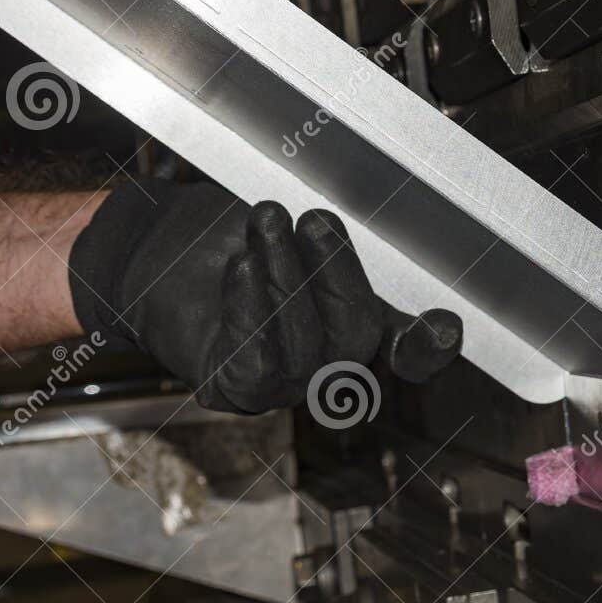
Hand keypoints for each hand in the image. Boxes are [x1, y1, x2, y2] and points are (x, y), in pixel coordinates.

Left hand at [68, 179, 462, 413]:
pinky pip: (256, 361)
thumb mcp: (299, 224)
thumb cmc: (236, 232)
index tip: (444, 326)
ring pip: (306, 348)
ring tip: (263, 223)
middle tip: (313, 219)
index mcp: (358, 325)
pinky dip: (250, 309)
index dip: (427, 346)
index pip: (408, 351)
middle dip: (338, 274)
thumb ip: (344, 237)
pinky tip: (241, 269)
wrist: (158, 245)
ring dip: (284, 277)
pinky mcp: (234, 387)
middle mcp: (328, 366)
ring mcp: (283, 383)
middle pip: (357, 338)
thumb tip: (392, 215)